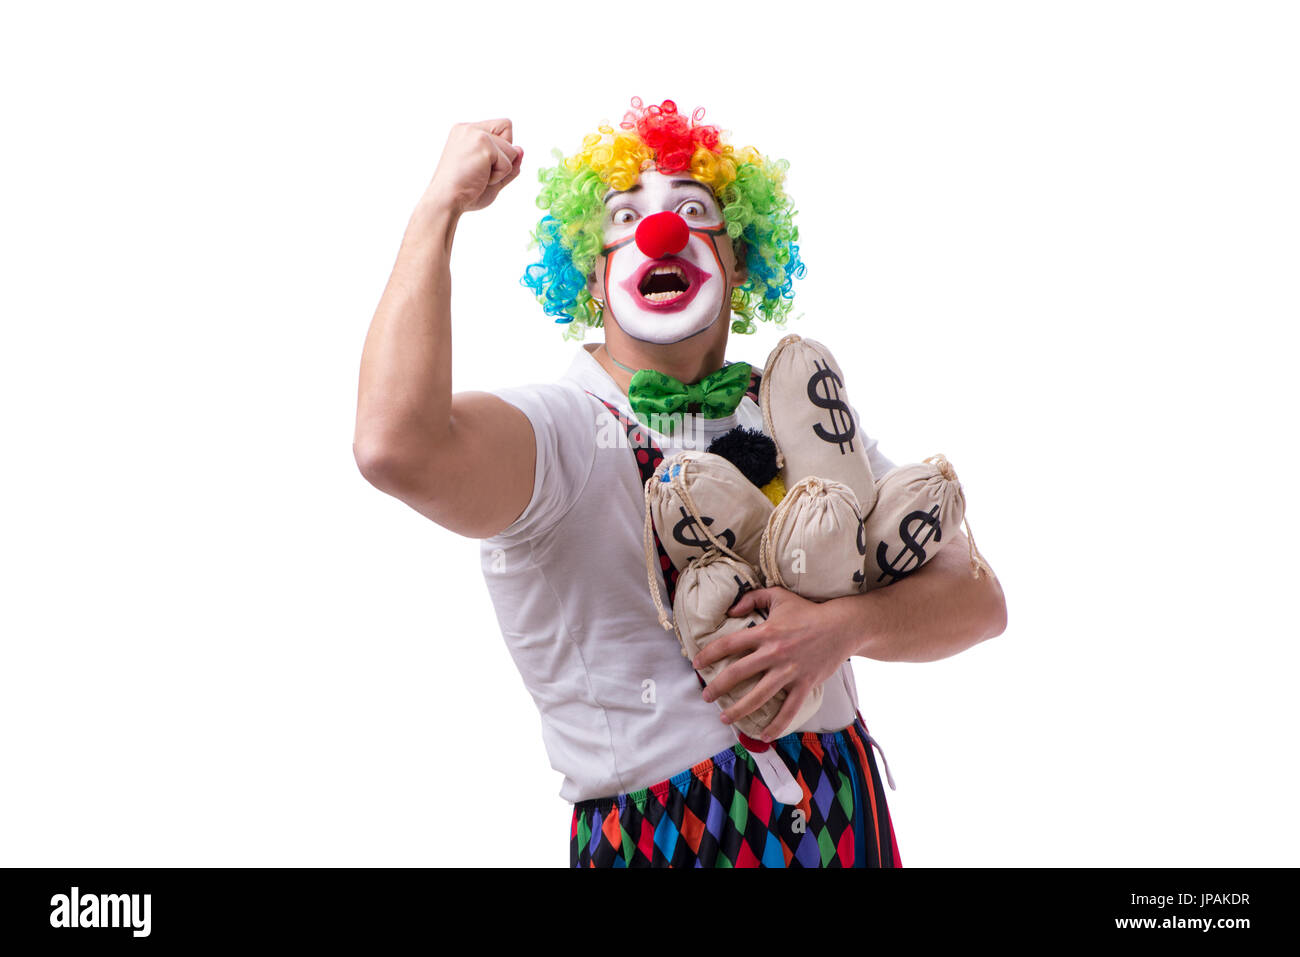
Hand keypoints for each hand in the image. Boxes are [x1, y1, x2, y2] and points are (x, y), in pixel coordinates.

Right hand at [423, 119, 523, 214]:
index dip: (502, 148)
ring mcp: (476, 134)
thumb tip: (521, 150)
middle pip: (509, 136)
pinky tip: (480, 178)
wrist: (446, 201)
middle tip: (479, 173)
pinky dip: (499, 176)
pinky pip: (508, 163)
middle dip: (502, 161)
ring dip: (501, 170)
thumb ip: (508, 163)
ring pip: (512, 151)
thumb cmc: (463, 192)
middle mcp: (469, 128)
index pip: (502, 127)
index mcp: (466, 132)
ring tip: (478, 176)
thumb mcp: (491, 176)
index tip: (483, 163)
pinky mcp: (483, 144)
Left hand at [692, 587, 859, 740]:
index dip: (708, 654)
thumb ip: (752, 598)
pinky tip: (765, 735)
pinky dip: (777, 724)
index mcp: (765, 632)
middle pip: (737, 673)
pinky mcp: (805, 684)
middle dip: (717, 688)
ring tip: (724, 718)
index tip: (696, 663)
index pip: (729, 644)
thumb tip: (730, 611)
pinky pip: (789, 709)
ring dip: (738, 710)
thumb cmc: (808, 611)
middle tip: (706, 697)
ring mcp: (789, 671)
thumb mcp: (779, 596)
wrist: (842, 626)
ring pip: (758, 696)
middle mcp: (774, 653)